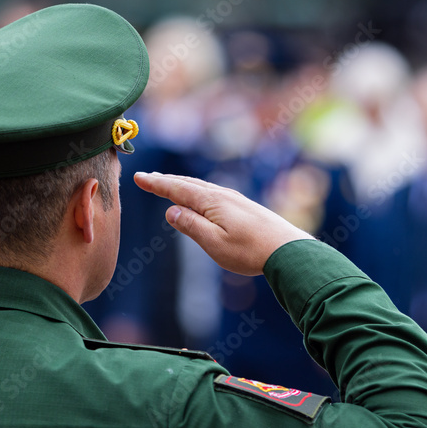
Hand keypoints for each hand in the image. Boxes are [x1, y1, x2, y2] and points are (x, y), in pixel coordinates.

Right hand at [134, 172, 313, 275]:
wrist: (288, 250)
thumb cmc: (250, 251)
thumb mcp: (214, 243)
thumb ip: (190, 226)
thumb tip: (170, 211)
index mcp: (212, 202)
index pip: (177, 189)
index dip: (156, 184)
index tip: (139, 177)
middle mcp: (223, 195)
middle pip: (189, 184)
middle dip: (167, 181)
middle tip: (148, 177)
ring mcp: (235, 200)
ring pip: (202, 188)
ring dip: (183, 185)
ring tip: (170, 184)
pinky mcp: (244, 208)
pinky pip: (214, 194)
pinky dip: (199, 192)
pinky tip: (201, 198)